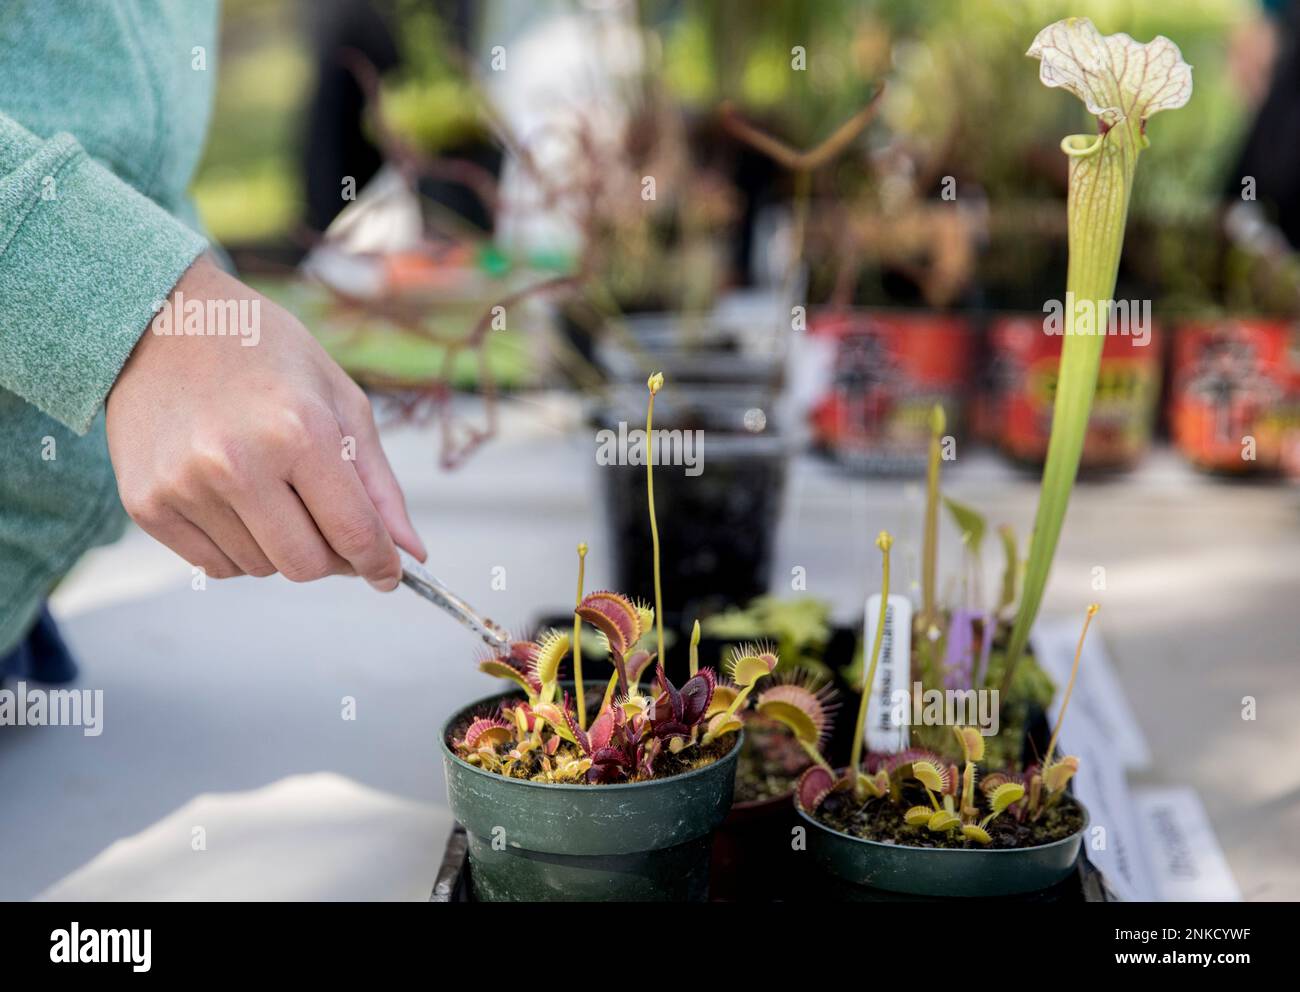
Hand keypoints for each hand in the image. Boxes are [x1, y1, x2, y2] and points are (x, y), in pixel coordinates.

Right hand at [106, 255, 425, 589]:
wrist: (164, 318)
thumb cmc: (264, 352)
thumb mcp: (340, 401)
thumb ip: (380, 485)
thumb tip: (411, 554)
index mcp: (299, 431)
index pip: (354, 533)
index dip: (381, 563)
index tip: (388, 572)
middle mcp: (237, 462)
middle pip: (305, 565)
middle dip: (331, 558)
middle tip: (331, 526)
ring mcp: (184, 485)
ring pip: (259, 568)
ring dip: (280, 546)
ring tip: (272, 488)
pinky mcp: (145, 503)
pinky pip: (212, 564)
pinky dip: (236, 547)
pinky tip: (233, 497)